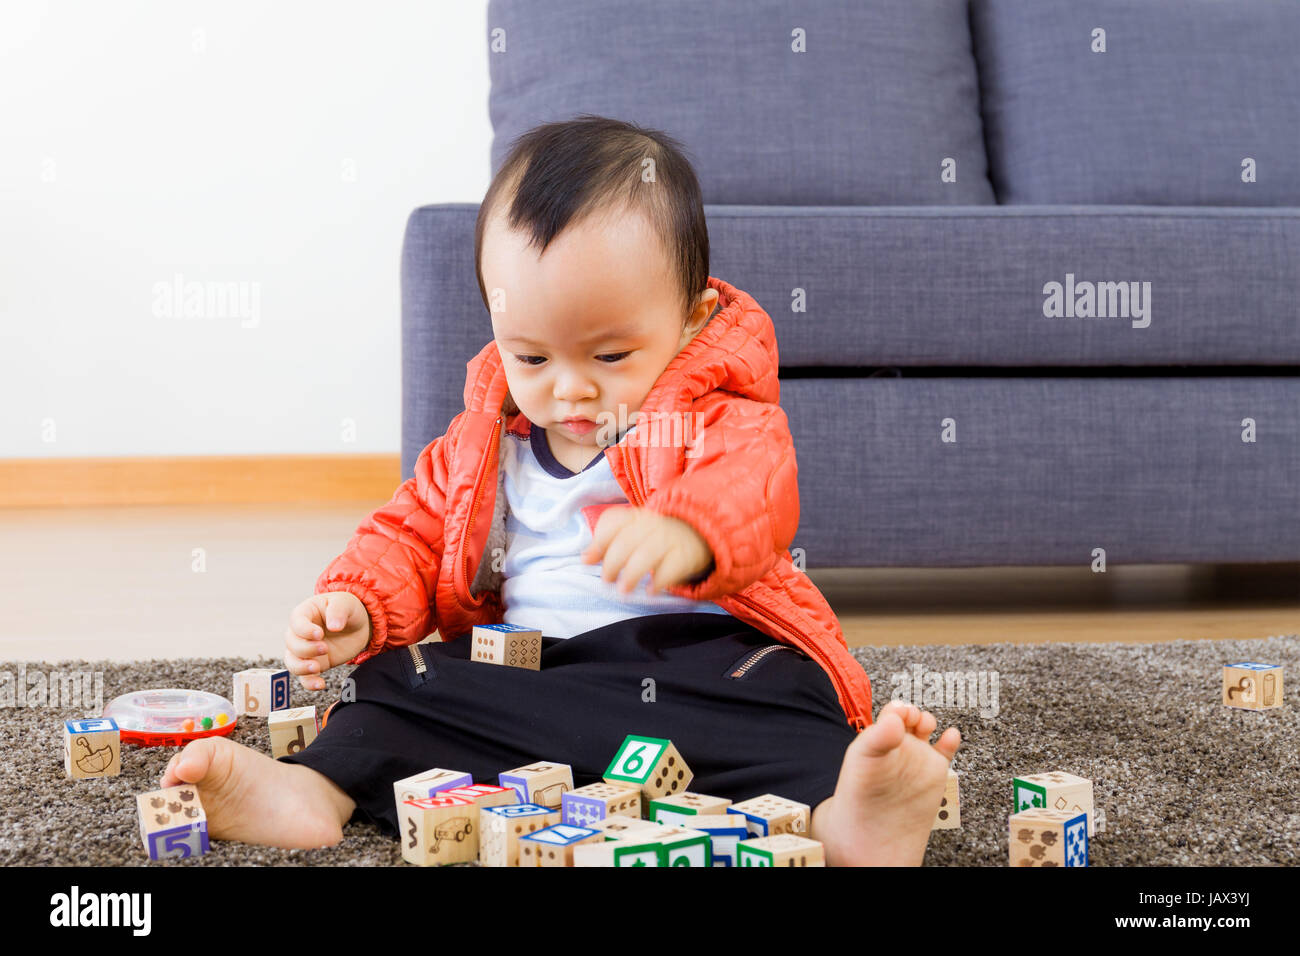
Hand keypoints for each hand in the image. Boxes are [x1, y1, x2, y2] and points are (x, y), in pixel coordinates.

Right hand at [284, 591, 372, 690]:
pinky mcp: (314, 664)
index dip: (305, 630)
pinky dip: (309, 683)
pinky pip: (305, 677)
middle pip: (291, 644)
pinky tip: (320, 684)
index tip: (319, 634)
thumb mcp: (345, 604)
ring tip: (317, 668)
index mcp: (305, 613)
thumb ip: (338, 611)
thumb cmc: (347, 609)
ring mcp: (305, 650)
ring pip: (292, 662)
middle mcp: (299, 633)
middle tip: (325, 648)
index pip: (296, 622)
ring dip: (301, 668)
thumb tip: (333, 626)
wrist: (357, 625)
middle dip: (306, 649)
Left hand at [581, 506, 714, 596]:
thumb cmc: (658, 537)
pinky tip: (651, 590)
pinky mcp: (686, 554)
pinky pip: (671, 568)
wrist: (701, 533)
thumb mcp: (634, 533)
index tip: (589, 560)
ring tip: (624, 590)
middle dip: (612, 563)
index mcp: (636, 516)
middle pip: (626, 541)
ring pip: (646, 554)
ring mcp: (670, 538)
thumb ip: (609, 543)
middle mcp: (652, 524)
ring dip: (632, 574)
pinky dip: (659, 581)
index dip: (598, 541)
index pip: (613, 521)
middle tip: (607, 580)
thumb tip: (585, 558)